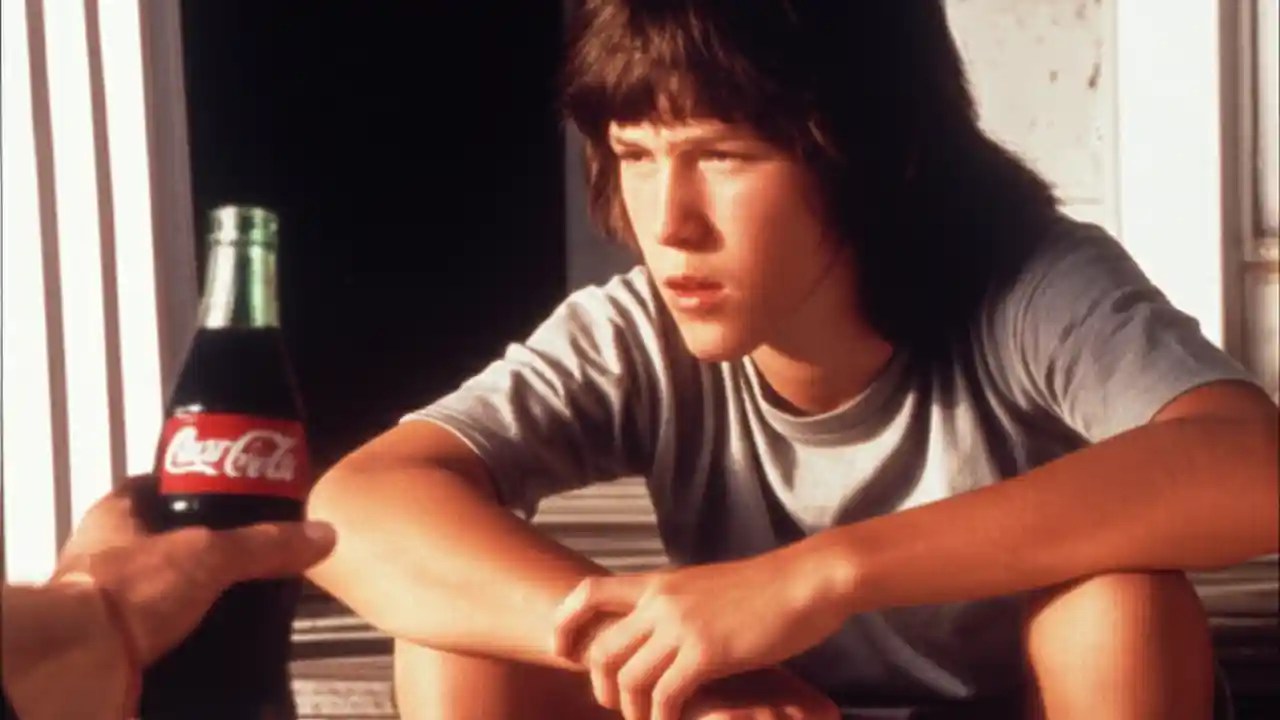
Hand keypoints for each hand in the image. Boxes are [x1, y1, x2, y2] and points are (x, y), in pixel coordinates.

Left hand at [53, 475, 336, 664]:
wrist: (84, 659)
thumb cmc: (126, 589)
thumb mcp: (209, 555)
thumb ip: (263, 544)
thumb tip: (318, 535)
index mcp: (114, 513)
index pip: (153, 485)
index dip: (189, 483)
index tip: (224, 488)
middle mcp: (100, 551)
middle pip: (156, 534)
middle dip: (194, 541)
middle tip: (237, 546)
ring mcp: (100, 596)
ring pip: (153, 581)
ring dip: (185, 586)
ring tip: (229, 590)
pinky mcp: (109, 638)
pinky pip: (151, 622)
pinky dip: (178, 623)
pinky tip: (206, 627)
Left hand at [553, 544, 851, 719]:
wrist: (807, 580)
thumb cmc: (767, 589)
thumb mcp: (707, 588)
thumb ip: (677, 606)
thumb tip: (661, 629)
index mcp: (658, 583)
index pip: (587, 594)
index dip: (565, 625)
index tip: (564, 653)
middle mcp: (661, 602)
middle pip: (601, 651)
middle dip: (601, 688)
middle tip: (617, 706)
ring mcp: (681, 626)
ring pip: (629, 680)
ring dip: (634, 712)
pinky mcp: (707, 652)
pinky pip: (665, 697)